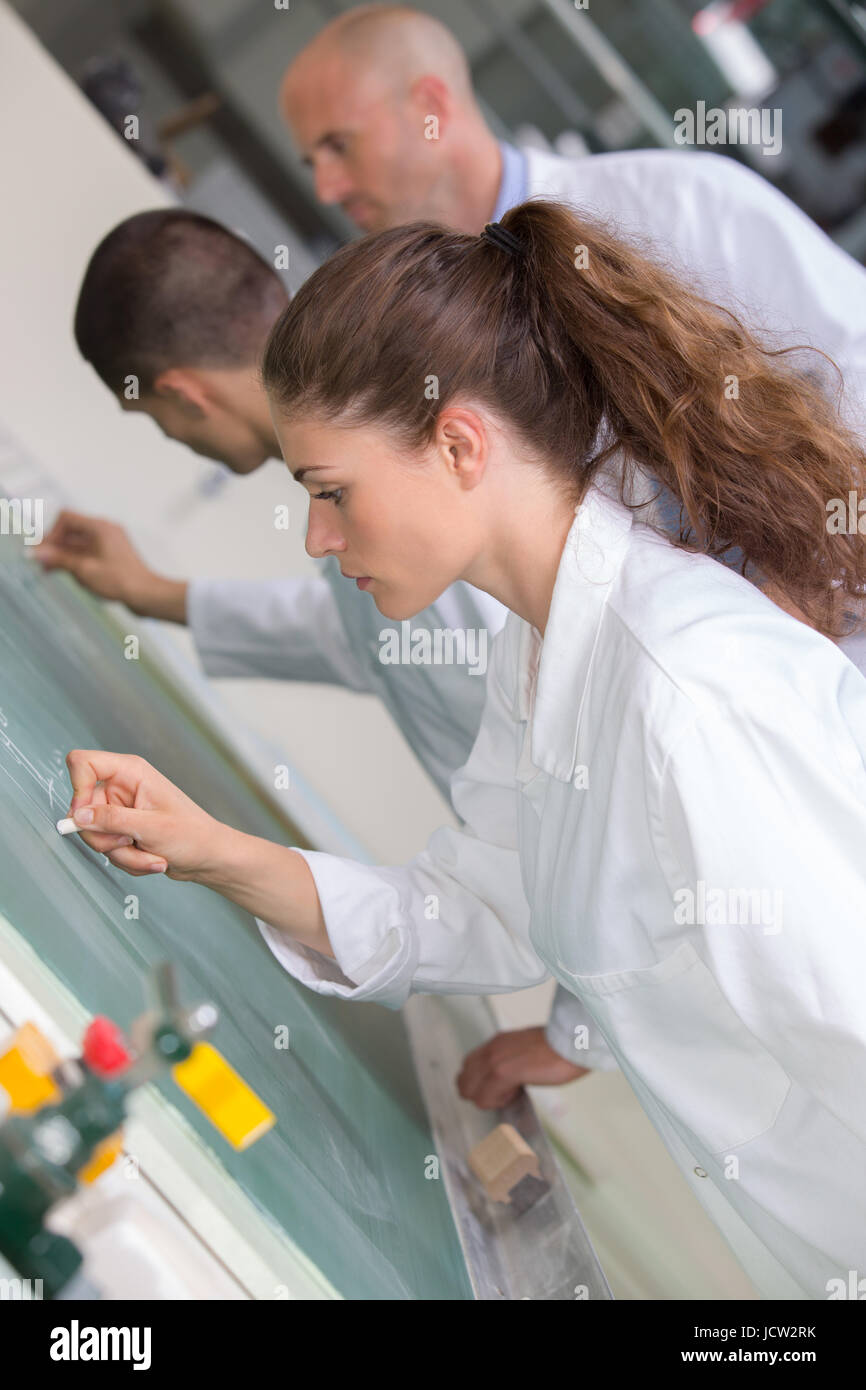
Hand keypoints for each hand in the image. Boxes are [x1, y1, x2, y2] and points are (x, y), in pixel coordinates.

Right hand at [36, 512, 186, 620]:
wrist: (147, 595)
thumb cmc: (120, 581)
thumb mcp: (84, 570)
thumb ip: (58, 559)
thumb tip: (37, 552)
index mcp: (100, 527)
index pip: (66, 518)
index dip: (52, 533)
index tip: (45, 552)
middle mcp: (105, 530)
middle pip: (71, 531)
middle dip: (55, 546)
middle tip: (43, 564)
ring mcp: (110, 543)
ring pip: (79, 543)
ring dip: (64, 555)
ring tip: (52, 572)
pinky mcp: (112, 555)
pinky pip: (89, 552)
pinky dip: (77, 560)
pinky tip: (70, 574)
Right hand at [65, 750, 227, 878]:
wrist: (208, 856)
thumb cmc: (192, 835)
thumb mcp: (150, 827)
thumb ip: (111, 820)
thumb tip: (79, 816)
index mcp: (131, 772)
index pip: (83, 764)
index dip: (77, 789)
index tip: (87, 816)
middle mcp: (122, 787)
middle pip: (83, 810)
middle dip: (106, 838)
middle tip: (130, 842)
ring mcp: (121, 810)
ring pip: (95, 835)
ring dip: (121, 853)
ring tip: (150, 853)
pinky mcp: (122, 829)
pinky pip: (107, 848)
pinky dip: (127, 859)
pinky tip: (150, 857)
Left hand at [456, 1026, 589, 1109]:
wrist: (573, 1041)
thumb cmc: (560, 1048)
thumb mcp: (528, 1050)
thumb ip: (514, 1061)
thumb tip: (511, 1081)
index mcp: (497, 1042)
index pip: (469, 1066)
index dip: (480, 1083)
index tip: (500, 1088)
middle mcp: (491, 1048)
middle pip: (463, 1079)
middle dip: (478, 1094)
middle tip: (502, 1096)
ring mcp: (494, 1060)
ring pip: (469, 1090)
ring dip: (487, 1099)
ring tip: (510, 1095)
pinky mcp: (502, 1072)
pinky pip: (483, 1098)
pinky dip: (496, 1103)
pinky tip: (515, 1094)